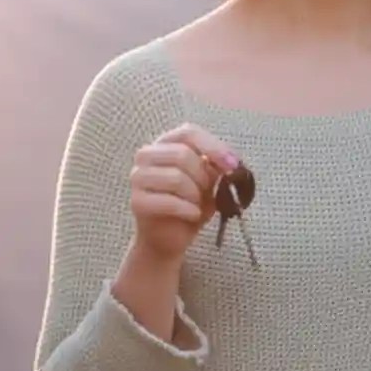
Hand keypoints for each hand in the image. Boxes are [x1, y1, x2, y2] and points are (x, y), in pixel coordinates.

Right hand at [128, 123, 238, 263]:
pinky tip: (192, 214)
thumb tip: (231, 162)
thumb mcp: (209, 181)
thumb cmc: (189, 204)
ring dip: (195, 195)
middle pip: (182, 154)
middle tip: (208, 192)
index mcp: (166, 143)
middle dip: (203, 177)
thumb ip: (216, 167)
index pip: (189, 132)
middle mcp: (147, 155)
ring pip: (175, 177)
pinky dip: (187, 209)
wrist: (169, 237)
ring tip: (197, 205)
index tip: (233, 165)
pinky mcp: (137, 201)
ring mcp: (138, 177)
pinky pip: (168, 201)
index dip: (213, 147)